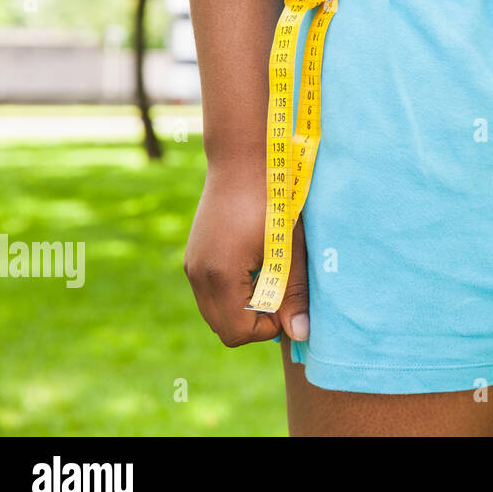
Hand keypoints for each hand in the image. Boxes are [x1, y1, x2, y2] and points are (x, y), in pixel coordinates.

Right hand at [183, 161, 309, 346]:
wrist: (244, 158)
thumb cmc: (273, 198)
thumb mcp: (291, 246)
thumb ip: (294, 293)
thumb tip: (300, 334)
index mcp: (220, 275)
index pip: (238, 332)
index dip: (268, 327)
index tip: (289, 302)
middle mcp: (197, 274)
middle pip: (224, 328)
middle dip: (255, 321)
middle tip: (283, 291)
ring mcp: (192, 264)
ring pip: (216, 311)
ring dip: (244, 306)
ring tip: (271, 274)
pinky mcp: (194, 255)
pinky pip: (211, 292)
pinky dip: (234, 291)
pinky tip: (257, 263)